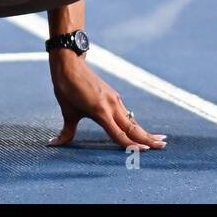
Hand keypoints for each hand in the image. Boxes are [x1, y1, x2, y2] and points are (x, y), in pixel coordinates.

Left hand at [48, 52, 165, 150]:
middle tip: (163, 146)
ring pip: (132, 120)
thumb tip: (54, 144)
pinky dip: (135, 123)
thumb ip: (66, 132)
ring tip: (159, 139)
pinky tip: (140, 129)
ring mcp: (114, 100)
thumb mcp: (67, 112)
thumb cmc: (66, 88)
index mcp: (101, 112)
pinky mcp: (113, 96)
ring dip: (145, 131)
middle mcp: (112, 106)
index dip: (131, 145)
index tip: (144, 151)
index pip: (119, 134)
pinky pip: (126, 114)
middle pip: (133, 127)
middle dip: (148, 138)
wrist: (70, 65)